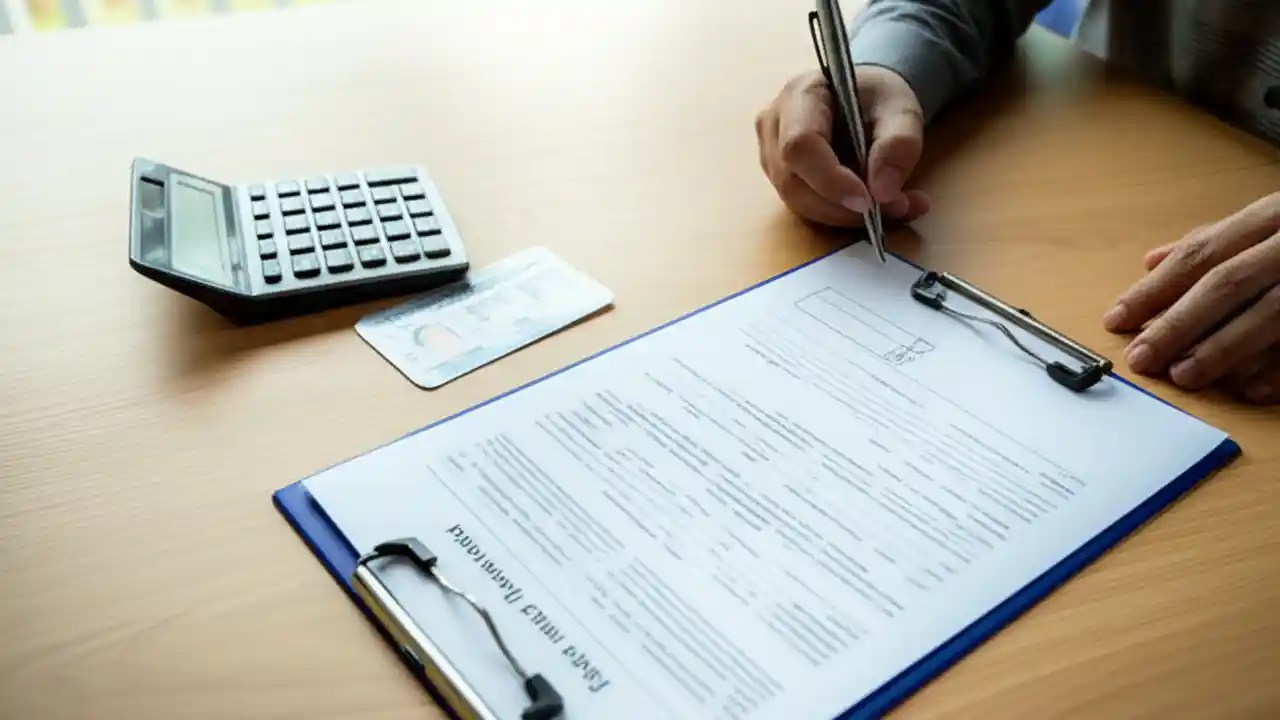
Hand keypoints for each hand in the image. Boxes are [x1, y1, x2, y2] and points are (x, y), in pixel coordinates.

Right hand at [755, 67, 929, 226]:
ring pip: (798, 202)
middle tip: (896, 207)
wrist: (866, 100)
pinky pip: (804, 207)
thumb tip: (883, 193)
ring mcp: (771, 155)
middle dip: (843, 207)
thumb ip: (899, 144)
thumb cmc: (880, 98)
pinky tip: (875, 208)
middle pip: (794, 182)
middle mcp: (773, 126)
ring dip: (845, 216)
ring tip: (895, 207)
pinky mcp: (780, 178)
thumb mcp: (902, 110)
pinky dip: (841, 216)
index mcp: (799, 96)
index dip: (830, 180)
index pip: (799, 146)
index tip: (869, 202)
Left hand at [1104, 192, 1279, 403]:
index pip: (1201, 253)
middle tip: (1143, 357)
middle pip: (1229, 283)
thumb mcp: (1271, 219)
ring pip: (1273, 313)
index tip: (1117, 320)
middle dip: (1180, 322)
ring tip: (1185, 376)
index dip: (1156, 288)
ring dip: (1225, 348)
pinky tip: (1253, 390)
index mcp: (1273, 215)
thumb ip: (1215, 239)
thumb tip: (1150, 260)